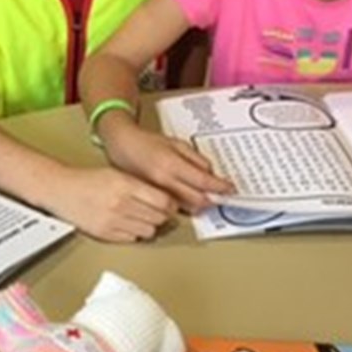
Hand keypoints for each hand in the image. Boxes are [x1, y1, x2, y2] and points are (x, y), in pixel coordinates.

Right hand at [40, 166, 176, 242]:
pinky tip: (127, 224)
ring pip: (148, 231)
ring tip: (140, 218)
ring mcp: (113, 221)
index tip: (169, 205)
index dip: (170, 204)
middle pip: (158, 217)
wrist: (61, 190)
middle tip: (157, 212)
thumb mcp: (117, 174)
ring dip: (149, 226)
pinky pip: (132, 238)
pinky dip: (134, 233)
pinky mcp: (105, 234)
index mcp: (125, 185)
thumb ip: (140, 186)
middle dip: (161, 215)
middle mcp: (121, 203)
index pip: (162, 201)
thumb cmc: (87, 180)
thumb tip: (164, 199)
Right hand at [101, 119, 233, 212]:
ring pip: (185, 208)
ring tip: (200, 194)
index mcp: (170, 164)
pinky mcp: (150, 199)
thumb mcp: (176, 143)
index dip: (219, 186)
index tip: (229, 188)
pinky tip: (183, 198)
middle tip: (218, 194)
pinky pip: (173, 209)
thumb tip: (211, 174)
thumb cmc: (148, 142)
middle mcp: (162, 181)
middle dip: (211, 199)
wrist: (122, 146)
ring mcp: (155, 192)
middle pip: (196, 200)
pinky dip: (182, 207)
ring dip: (197, 205)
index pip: (202, 181)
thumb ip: (195, 158)